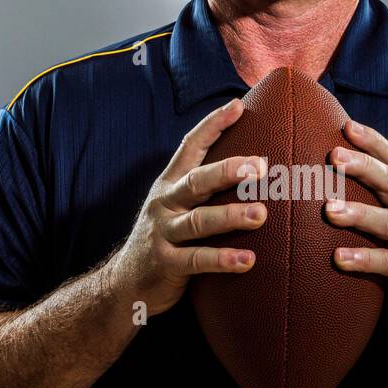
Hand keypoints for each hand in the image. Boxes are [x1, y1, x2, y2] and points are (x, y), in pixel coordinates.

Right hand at [110, 98, 266, 318]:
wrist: (126, 282)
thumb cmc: (166, 238)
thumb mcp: (178, 206)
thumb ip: (205, 188)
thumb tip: (254, 167)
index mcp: (171, 184)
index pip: (191, 145)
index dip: (213, 124)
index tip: (239, 105)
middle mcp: (166, 203)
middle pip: (197, 181)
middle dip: (228, 170)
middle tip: (261, 166)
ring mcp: (163, 233)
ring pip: (199, 221)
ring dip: (231, 217)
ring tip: (261, 215)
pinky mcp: (166, 264)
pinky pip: (197, 260)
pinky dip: (222, 260)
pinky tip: (248, 261)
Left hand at [326, 119, 387, 336]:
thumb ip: (370, 198)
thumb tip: (323, 174)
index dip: (372, 142)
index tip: (346, 126)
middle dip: (363, 166)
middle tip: (334, 155)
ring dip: (359, 213)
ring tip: (329, 210)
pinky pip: (386, 263)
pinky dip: (363, 258)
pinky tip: (338, 257)